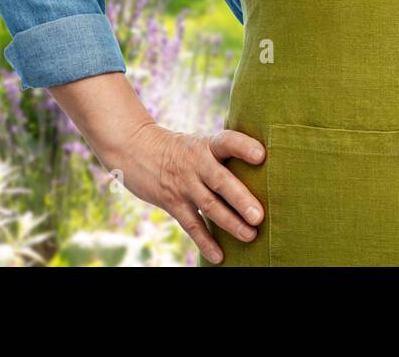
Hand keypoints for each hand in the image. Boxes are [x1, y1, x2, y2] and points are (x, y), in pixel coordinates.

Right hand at [115, 122, 264, 263]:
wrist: (136, 149)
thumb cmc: (182, 149)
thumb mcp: (201, 142)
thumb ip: (224, 155)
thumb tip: (263, 169)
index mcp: (206, 145)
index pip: (227, 142)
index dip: (244, 147)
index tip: (261, 155)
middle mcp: (196, 164)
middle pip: (220, 181)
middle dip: (240, 199)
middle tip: (259, 215)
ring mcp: (184, 185)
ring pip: (209, 205)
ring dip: (230, 222)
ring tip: (250, 235)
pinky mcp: (173, 203)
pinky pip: (191, 225)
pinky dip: (205, 242)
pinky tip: (219, 256)